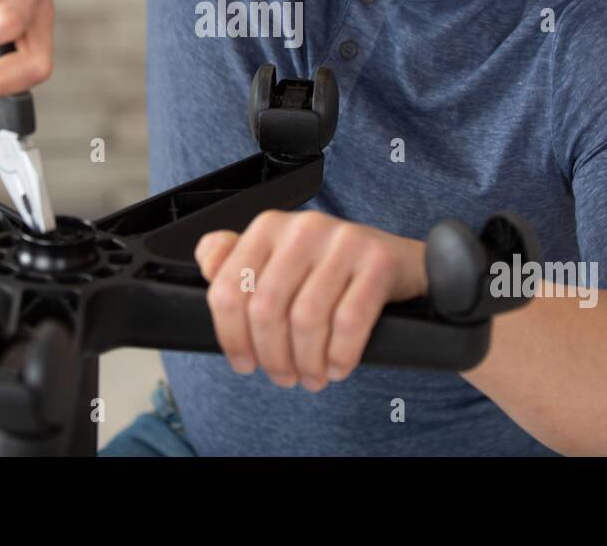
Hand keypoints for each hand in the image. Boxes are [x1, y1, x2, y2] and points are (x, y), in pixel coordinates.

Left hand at [194, 210, 427, 391]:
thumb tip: (206, 266)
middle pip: (265, 308)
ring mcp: (342, 240)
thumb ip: (236, 261)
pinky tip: (337, 367)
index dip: (230, 337)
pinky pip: (349, 320)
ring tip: (311, 377)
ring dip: (306, 361)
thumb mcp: (279, 260)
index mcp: (268, 227)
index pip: (228, 289)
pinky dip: (339, 355)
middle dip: (271, 355)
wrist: (399, 264)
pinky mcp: (377, 260)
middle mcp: (302, 227)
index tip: (244, 364)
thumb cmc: (330, 272)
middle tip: (284, 378)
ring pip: (306, 317)